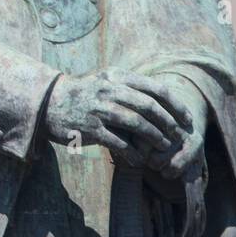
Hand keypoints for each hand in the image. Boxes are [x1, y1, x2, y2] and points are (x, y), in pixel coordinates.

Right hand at [45, 70, 195, 170]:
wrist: (49, 102)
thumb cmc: (84, 93)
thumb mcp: (106, 80)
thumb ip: (130, 86)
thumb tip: (159, 98)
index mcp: (118, 76)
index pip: (155, 88)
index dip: (175, 104)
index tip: (186, 118)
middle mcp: (110, 90)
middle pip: (149, 106)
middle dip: (169, 123)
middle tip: (179, 135)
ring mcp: (99, 109)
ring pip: (136, 123)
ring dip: (154, 137)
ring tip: (164, 147)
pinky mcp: (90, 128)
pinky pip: (118, 142)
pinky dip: (132, 152)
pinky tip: (140, 160)